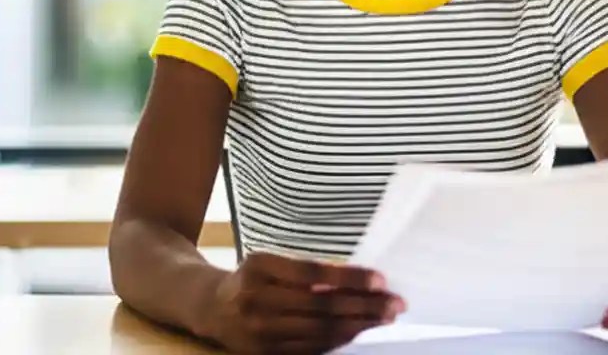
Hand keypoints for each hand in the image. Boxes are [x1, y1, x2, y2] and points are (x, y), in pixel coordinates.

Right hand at [200, 251, 404, 353]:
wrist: (212, 308)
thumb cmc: (251, 278)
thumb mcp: (269, 261)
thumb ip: (305, 269)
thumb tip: (354, 279)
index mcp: (260, 268)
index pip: (313, 274)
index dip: (348, 278)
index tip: (380, 279)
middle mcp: (258, 301)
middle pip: (321, 306)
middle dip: (364, 306)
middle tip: (395, 303)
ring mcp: (261, 332)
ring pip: (320, 332)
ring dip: (358, 326)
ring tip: (384, 319)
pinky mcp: (266, 354)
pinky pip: (311, 349)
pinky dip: (339, 341)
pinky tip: (359, 333)